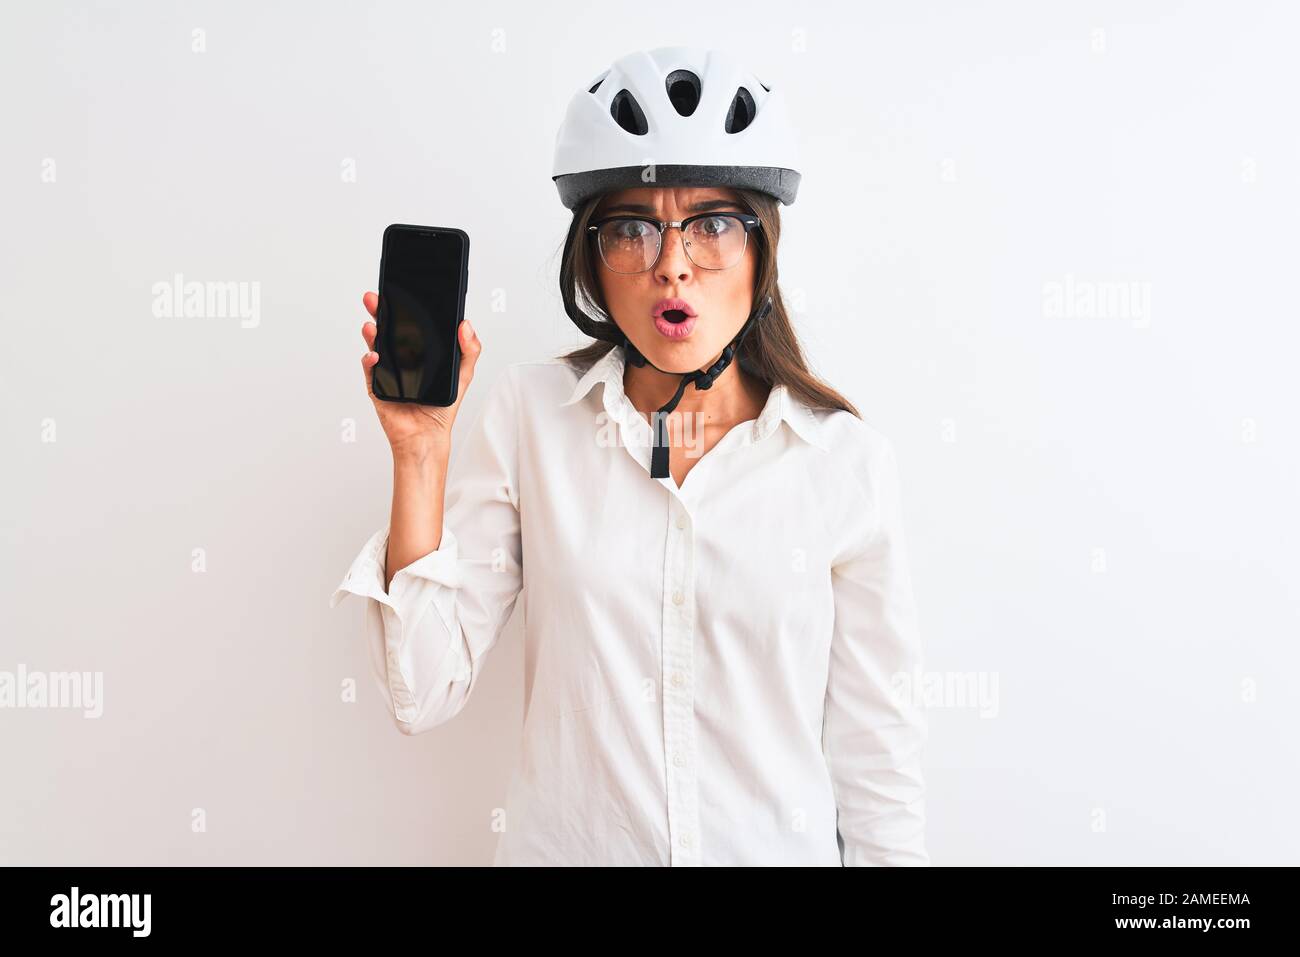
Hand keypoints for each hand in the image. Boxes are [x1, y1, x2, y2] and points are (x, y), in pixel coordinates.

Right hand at [358, 291, 480, 458]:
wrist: (427, 436)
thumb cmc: (442, 409)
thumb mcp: (462, 375)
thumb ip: (469, 350)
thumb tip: (466, 325)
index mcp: (419, 352)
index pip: (409, 324)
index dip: (403, 307)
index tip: (400, 292)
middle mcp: (401, 357)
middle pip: (387, 328)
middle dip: (379, 311)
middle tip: (375, 298)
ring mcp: (386, 370)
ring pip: (375, 344)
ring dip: (371, 332)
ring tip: (372, 324)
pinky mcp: (377, 385)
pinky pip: (370, 369)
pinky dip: (370, 360)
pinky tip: (375, 354)